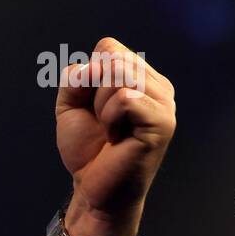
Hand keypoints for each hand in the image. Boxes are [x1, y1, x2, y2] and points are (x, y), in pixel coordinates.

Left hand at [55, 37, 175, 235]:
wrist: (92, 188)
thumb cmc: (87, 149)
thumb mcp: (71, 104)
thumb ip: (77, 76)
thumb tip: (93, 64)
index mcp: (141, 78)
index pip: (109, 48)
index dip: (89, 75)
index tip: (92, 106)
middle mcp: (158, 87)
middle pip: (114, 58)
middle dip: (92, 91)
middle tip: (102, 121)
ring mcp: (163, 104)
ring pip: (119, 75)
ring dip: (100, 106)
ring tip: (111, 129)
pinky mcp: (161, 122)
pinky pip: (126, 98)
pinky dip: (110, 117)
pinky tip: (118, 137)